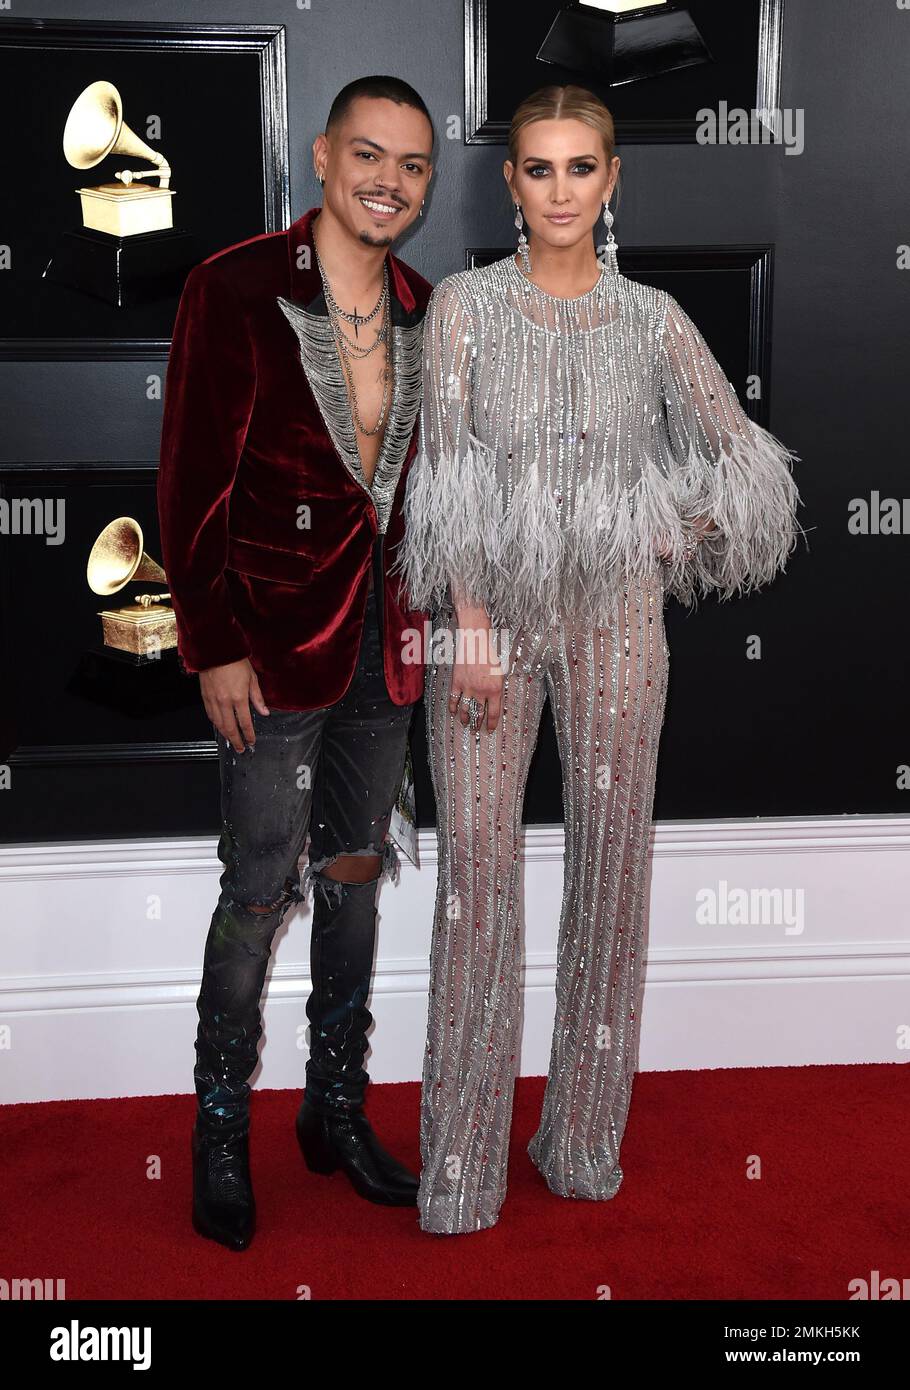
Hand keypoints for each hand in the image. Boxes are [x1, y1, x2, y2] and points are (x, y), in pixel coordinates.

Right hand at [199, 658, 269, 751]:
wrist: (216, 651)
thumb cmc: (235, 661)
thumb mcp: (252, 678)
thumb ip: (258, 698)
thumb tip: (264, 712)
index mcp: (239, 697)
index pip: (245, 722)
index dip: (249, 735)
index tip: (251, 742)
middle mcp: (225, 702)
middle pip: (230, 728)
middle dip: (237, 740)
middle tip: (241, 749)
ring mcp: (213, 700)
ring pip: (219, 724)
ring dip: (226, 735)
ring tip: (231, 741)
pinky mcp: (205, 697)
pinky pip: (210, 715)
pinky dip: (216, 724)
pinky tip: (220, 727)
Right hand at [447, 603, 503, 733]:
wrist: (476, 641)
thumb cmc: (489, 654)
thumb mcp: (500, 672)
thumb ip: (497, 688)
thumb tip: (494, 700)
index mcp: (495, 689)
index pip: (493, 713)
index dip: (491, 724)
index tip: (490, 729)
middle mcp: (481, 691)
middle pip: (478, 714)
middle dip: (478, 724)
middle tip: (476, 730)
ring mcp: (468, 688)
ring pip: (465, 710)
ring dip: (465, 719)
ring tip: (466, 724)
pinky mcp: (457, 683)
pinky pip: (453, 699)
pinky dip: (452, 708)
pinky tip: (453, 713)